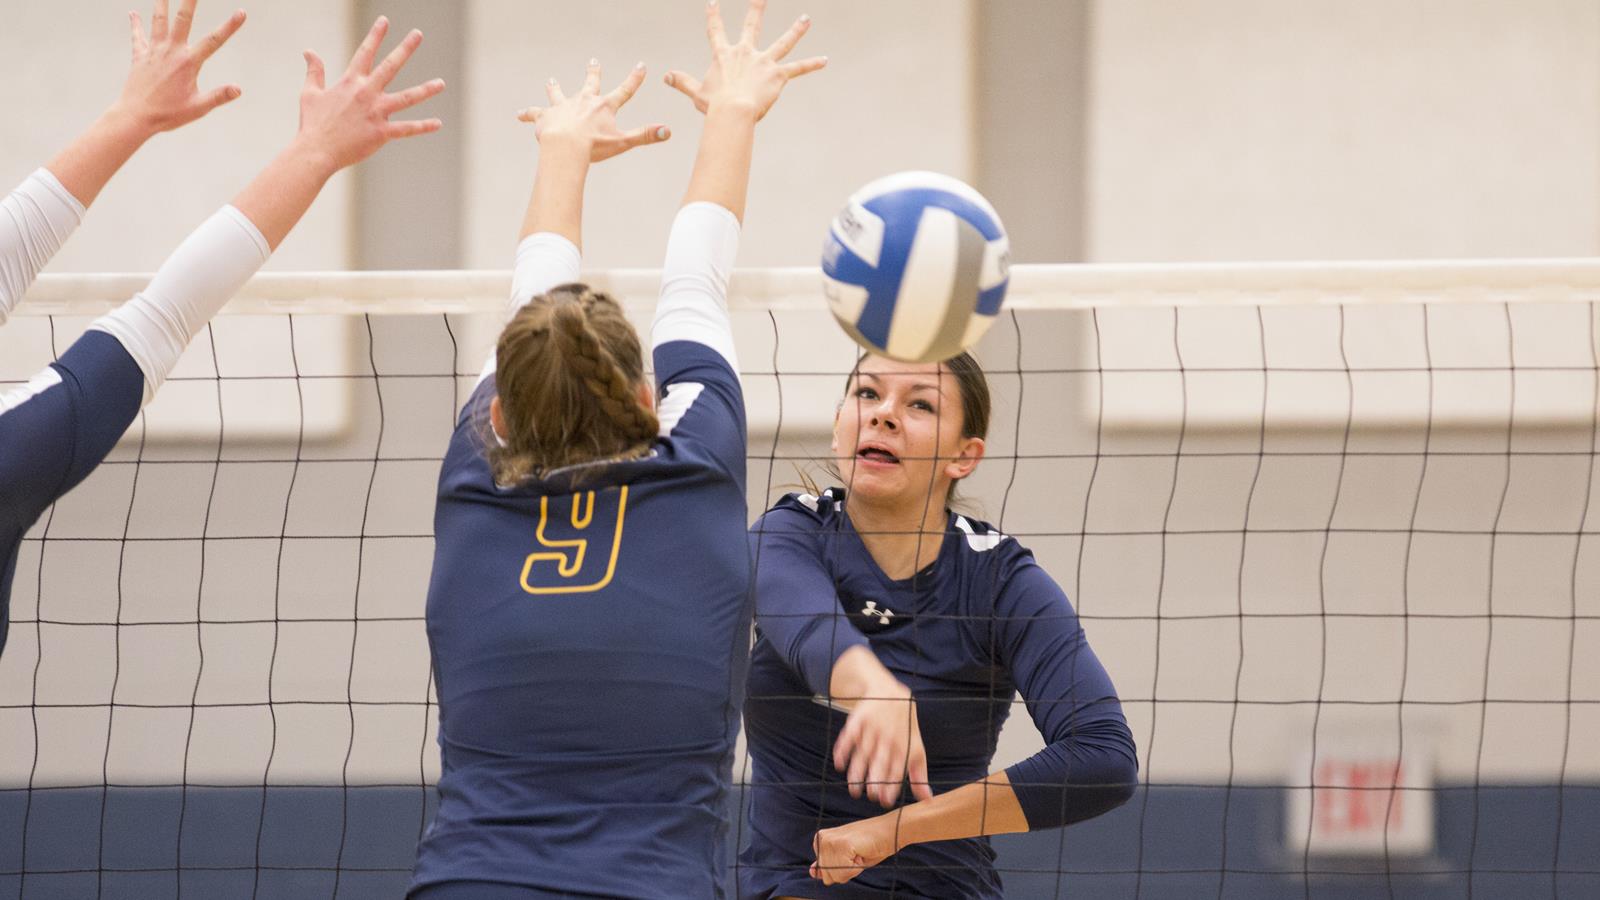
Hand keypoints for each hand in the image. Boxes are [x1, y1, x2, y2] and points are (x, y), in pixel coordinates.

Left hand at [113, 0, 247, 134]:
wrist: (136, 116)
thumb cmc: (168, 115)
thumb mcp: (198, 108)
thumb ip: (219, 96)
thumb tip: (238, 89)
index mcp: (188, 63)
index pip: (214, 41)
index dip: (230, 26)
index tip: (241, 12)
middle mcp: (171, 52)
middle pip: (183, 20)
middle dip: (190, 2)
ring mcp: (154, 52)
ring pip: (159, 21)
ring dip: (162, 4)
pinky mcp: (140, 56)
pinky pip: (138, 36)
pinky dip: (136, 24)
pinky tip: (133, 13)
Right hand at [293, 17, 445, 174]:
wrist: (316, 150)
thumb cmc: (313, 123)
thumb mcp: (310, 92)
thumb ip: (314, 70)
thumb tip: (309, 51)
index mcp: (350, 82)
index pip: (365, 52)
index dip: (375, 35)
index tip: (385, 21)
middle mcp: (366, 93)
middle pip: (390, 66)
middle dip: (405, 48)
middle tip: (418, 34)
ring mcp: (376, 112)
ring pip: (407, 98)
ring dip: (425, 90)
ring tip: (441, 83)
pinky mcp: (381, 133)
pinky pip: (406, 129)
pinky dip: (423, 126)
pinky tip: (438, 123)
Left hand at [517, 60, 669, 162]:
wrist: (566, 146)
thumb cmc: (594, 146)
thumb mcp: (624, 141)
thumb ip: (646, 135)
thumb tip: (668, 131)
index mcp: (604, 107)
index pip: (625, 90)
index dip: (635, 78)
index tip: (641, 66)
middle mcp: (584, 101)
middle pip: (590, 83)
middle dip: (593, 72)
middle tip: (593, 61)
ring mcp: (564, 106)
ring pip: (558, 93)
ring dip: (555, 87)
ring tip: (551, 80)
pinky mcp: (546, 116)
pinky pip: (534, 114)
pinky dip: (527, 114)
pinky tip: (519, 115)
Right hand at [663, 0, 826, 120]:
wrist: (732, 111)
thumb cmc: (714, 105)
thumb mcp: (696, 93)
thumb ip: (682, 82)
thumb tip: (665, 76)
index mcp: (724, 56)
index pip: (716, 31)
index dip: (713, 17)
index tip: (713, 3)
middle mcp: (745, 53)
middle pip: (752, 25)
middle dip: (758, 8)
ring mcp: (764, 61)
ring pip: (783, 42)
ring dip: (796, 30)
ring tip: (806, 19)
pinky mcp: (778, 75)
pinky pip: (798, 68)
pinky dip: (812, 64)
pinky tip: (825, 60)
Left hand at [810, 816, 898, 885]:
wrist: (890, 832)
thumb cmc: (871, 845)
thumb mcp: (846, 859)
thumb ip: (827, 866)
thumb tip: (812, 873)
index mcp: (821, 840)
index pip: (823, 872)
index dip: (841, 869)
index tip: (852, 855)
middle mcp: (822, 838)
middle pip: (827, 876)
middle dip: (845, 871)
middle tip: (857, 854)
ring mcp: (831, 840)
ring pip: (835, 876)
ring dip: (851, 870)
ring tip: (859, 853)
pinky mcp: (842, 844)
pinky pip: (844, 872)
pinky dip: (856, 868)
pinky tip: (861, 853)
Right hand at [833, 671, 932, 807]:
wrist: (890, 693)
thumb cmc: (905, 728)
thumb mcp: (916, 748)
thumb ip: (919, 775)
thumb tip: (927, 800)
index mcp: (903, 746)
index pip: (897, 768)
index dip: (891, 785)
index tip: (885, 801)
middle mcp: (888, 738)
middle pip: (881, 761)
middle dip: (876, 778)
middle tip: (870, 795)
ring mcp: (873, 728)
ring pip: (864, 753)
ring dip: (858, 770)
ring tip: (853, 788)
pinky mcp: (859, 720)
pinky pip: (850, 736)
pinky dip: (843, 749)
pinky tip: (840, 764)